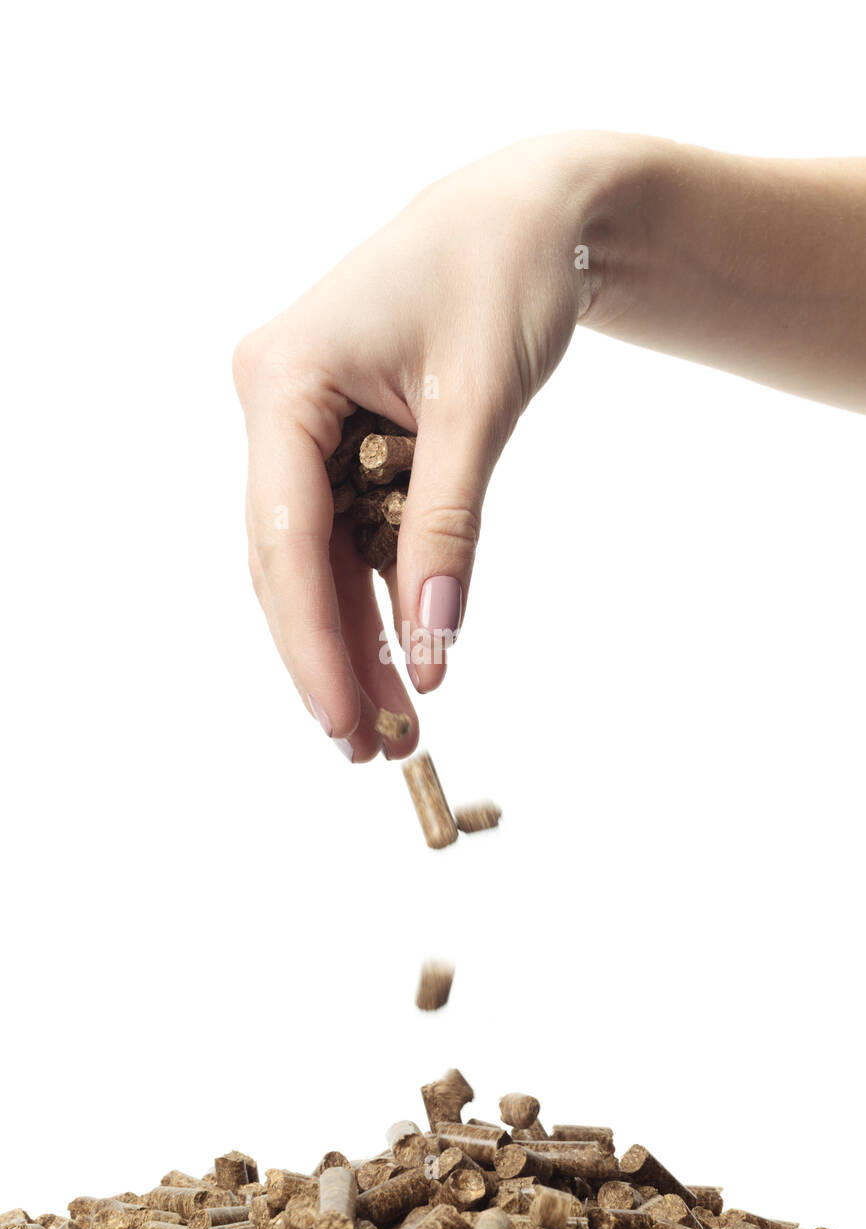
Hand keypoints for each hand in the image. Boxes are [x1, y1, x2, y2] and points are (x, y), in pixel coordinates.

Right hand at [233, 134, 615, 759]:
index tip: (342, 719)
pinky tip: (400, 658)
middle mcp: (275, 403)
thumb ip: (448, 528)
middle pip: (287, 559)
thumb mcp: (479, 406)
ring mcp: (303, 422)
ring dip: (353, 637)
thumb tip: (432, 646)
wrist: (535, 211)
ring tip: (392, 724)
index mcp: (282, 379)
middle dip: (328, 655)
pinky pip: (349, 532)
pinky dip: (378, 593)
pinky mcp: (340, 436)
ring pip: (316, 557)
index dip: (309, 641)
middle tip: (368, 749)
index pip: (281, 536)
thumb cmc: (506, 273)